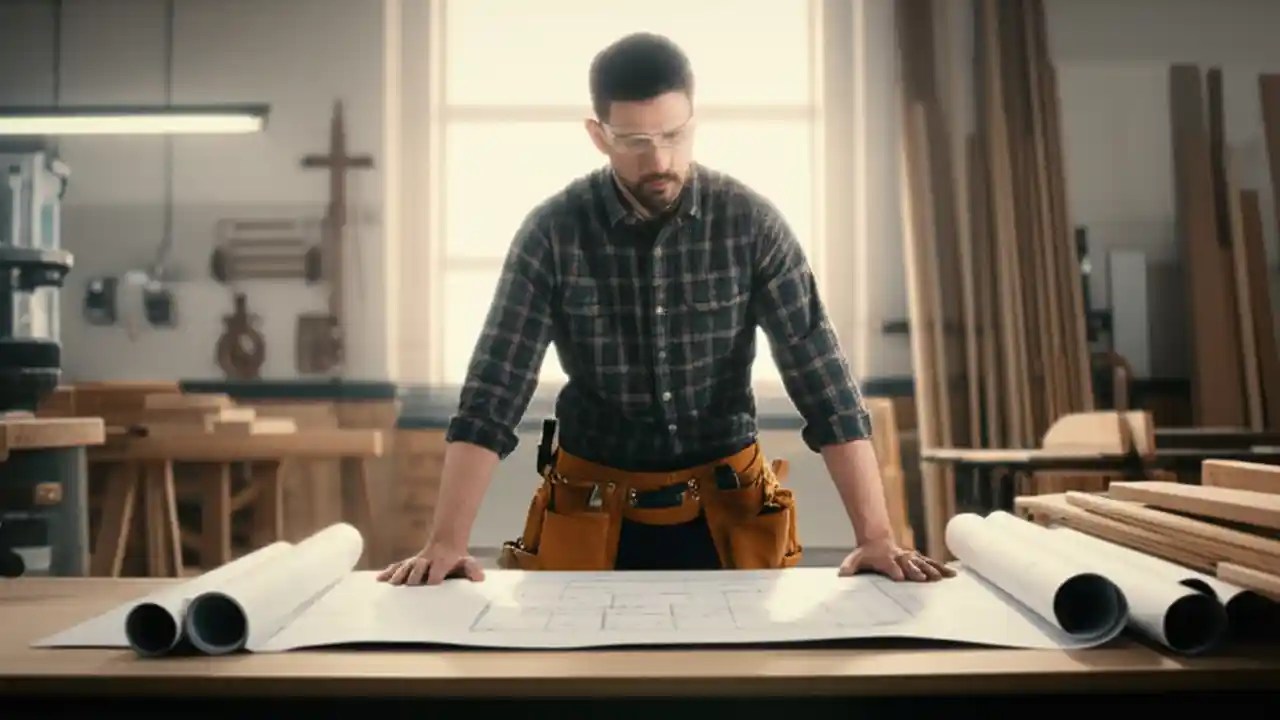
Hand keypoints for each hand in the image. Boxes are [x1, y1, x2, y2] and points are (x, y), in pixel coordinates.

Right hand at [376, 540, 484, 585]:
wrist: (446, 541)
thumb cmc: (456, 558)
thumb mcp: (467, 562)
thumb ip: (472, 569)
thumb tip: (480, 578)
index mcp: (442, 562)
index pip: (438, 570)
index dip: (435, 576)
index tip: (432, 584)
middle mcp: (427, 561)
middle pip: (419, 567)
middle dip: (415, 575)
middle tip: (409, 585)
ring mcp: (416, 561)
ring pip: (407, 566)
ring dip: (400, 574)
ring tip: (393, 583)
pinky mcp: (408, 563)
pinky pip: (397, 566)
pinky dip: (389, 572)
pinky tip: (380, 579)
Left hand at [838, 538, 955, 581]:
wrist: (876, 539)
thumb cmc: (867, 553)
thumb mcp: (856, 558)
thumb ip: (850, 566)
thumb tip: (841, 574)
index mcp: (885, 559)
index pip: (890, 566)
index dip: (895, 571)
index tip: (900, 578)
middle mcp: (899, 558)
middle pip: (909, 564)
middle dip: (916, 571)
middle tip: (924, 579)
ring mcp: (909, 557)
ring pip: (923, 563)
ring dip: (932, 570)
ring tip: (943, 577)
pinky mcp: (917, 558)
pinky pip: (931, 562)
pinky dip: (941, 567)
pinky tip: (952, 574)